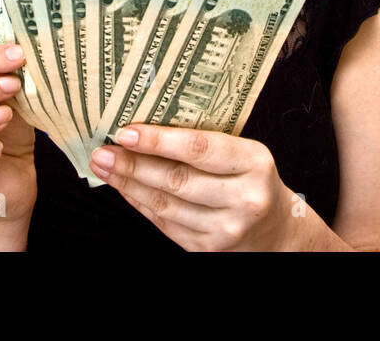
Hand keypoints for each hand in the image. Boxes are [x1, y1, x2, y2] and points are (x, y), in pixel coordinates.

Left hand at [89, 124, 295, 250]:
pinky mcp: (208, 249)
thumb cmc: (251, 180)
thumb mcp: (243, 153)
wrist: (276, 230)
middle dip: (132, 164)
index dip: (158, 141)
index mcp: (254, 163)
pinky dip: (140, 204)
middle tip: (103, 150)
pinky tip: (125, 189)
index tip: (126, 131)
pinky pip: (165, 224)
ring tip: (105, 168)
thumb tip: (143, 129)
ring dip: (129, 185)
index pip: (199, 149)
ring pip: (165, 205)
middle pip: (176, 180)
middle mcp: (243, 198)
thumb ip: (204, 142)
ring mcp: (226, 229)